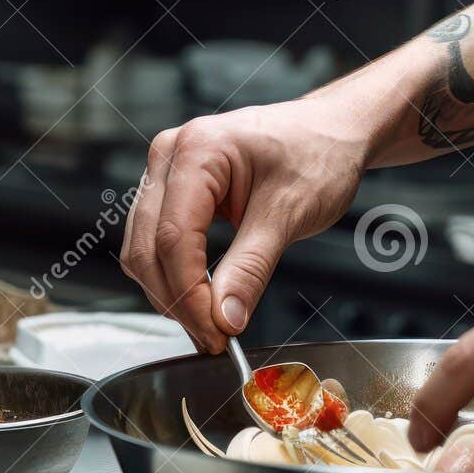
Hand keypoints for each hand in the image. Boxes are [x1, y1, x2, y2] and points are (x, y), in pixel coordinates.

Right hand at [120, 100, 366, 351]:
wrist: (329, 133)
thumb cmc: (317, 154)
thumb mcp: (289, 214)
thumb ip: (251, 268)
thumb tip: (225, 317)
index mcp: (197, 150)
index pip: (173, 238)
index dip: (189, 295)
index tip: (216, 333)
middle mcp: (170, 156)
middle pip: (149, 248)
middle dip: (177, 301)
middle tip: (213, 339)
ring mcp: (166, 172)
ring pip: (144, 250)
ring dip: (170, 294)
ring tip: (209, 325)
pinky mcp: (173, 191)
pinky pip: (155, 243)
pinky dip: (173, 278)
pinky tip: (200, 300)